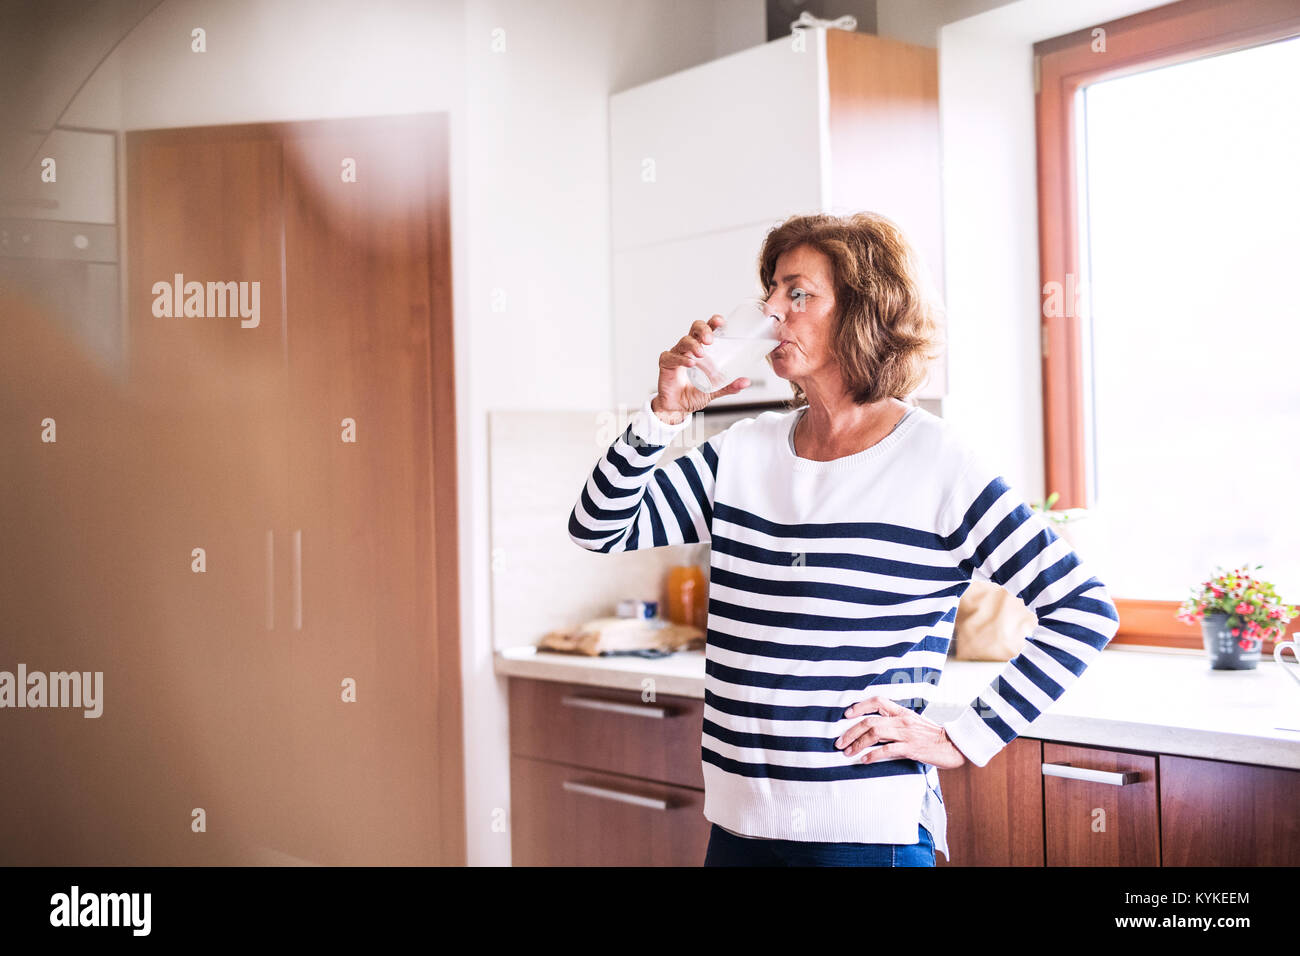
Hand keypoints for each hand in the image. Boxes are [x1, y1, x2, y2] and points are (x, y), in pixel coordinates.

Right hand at [652, 314, 750, 422]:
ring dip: (694, 345)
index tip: (721, 322)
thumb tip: (745, 382)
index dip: (713, 322)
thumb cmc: (693, 394)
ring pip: (684, 341)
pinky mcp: (666, 363)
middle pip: (694, 329)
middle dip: (703, 330)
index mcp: (702, 349)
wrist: (677, 408)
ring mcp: (676, 354)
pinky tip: (690, 363)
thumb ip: (729, 386)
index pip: (707, 330)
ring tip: (701, 354)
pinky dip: (681, 359)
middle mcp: (689, 348)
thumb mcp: (714, 390)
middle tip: (710, 340)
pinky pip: (672, 357)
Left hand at [834, 696, 966, 769]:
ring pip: (875, 734)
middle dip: (850, 732)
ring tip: (847, 752)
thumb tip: (873, 730)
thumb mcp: (913, 724)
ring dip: (857, 744)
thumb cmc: (931, 737)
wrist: (954, 746)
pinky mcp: (911, 748)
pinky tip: (864, 760)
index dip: (860, 706)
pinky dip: (873, 755)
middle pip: (870, 721)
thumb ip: (895, 724)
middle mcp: (902, 720)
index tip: (846, 714)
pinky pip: (887, 750)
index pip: (877, 701)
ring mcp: (907, 734)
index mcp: (902, 712)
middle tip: (839, 742)